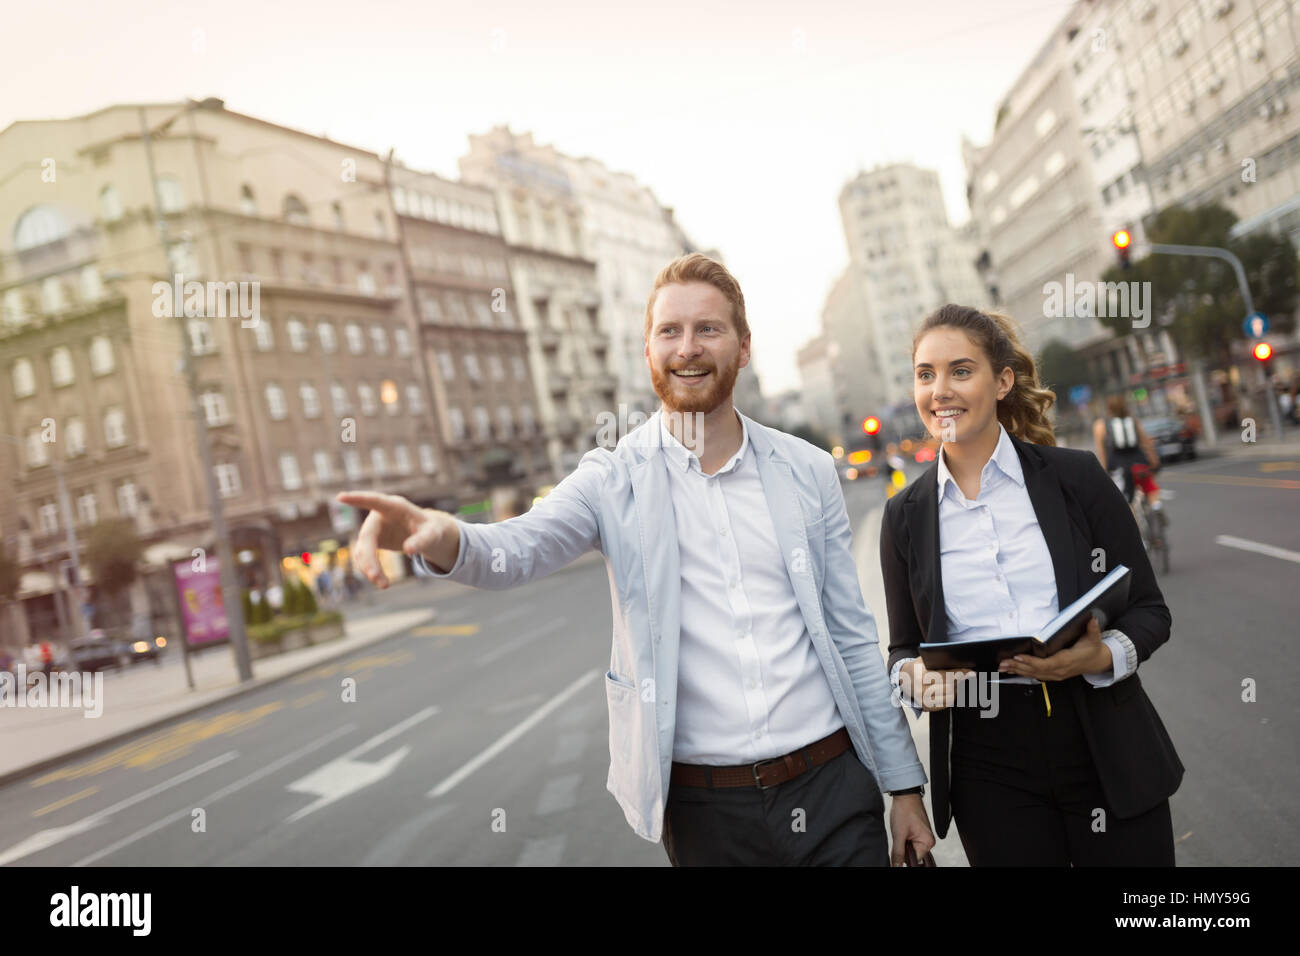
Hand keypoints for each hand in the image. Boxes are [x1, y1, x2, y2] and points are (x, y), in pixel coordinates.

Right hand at [336, 491, 459, 588]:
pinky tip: (380, 579)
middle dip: (369, 557)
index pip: (374, 500)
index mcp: (395, 507)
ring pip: (362, 549)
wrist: (426, 534)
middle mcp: (379, 516)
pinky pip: (364, 556)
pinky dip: (369, 568)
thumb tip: (409, 551)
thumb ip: (423, 540)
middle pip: (367, 536)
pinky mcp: (371, 541)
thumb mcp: (433, 534)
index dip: (357, 498)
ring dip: (368, 567)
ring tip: (384, 585)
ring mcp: (373, 529)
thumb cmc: (430, 529)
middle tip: (375, 577)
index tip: (341, 496)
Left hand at [888, 793, 934, 866]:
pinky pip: (910, 841)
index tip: (897, 850)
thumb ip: (898, 852)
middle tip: (900, 837)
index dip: (904, 857)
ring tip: (901, 831)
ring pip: (910, 848)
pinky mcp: (919, 832)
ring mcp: (924, 836)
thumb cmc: (905, 810)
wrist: (904, 795)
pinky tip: (901, 830)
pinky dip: (904, 838)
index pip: (915, 860)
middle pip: (913, 855)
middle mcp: (928, 840)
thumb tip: (896, 865)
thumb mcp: (898, 834)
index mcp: (928, 842)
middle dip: (903, 849)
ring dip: (903, 843)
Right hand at [898, 658, 975, 710]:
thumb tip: (960, 665)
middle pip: (949, 687)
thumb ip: (939, 662)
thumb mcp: (925, 660)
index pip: (945, 675)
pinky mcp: (927, 708)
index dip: (960, 674)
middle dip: (960, 681)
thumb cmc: (917, 667)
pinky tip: (951, 690)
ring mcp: (923, 701)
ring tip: (956, 682)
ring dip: (956, 689)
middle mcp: (921, 690)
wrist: (904, 679)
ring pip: (949, 697)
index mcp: (920, 676)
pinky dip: (951, 697)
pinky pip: (945, 704)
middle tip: (967, 675)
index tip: (972, 673)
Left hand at [998, 614, 1109, 681]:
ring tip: (1003, 666)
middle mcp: (1059, 670)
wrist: (1097, 661)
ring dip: (1017, 670)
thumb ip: (1093, 629)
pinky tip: (1012, 670)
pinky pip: (1036, 675)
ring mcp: (1056, 674)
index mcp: (1066, 661)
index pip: (1046, 664)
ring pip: (1034, 674)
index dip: (1031, 662)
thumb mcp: (1094, 638)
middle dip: (1018, 666)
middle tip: (1003, 662)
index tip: (1018, 657)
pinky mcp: (1053, 675)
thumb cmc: (1092, 649)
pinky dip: (1023, 672)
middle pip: (1035, 670)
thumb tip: (1093, 620)